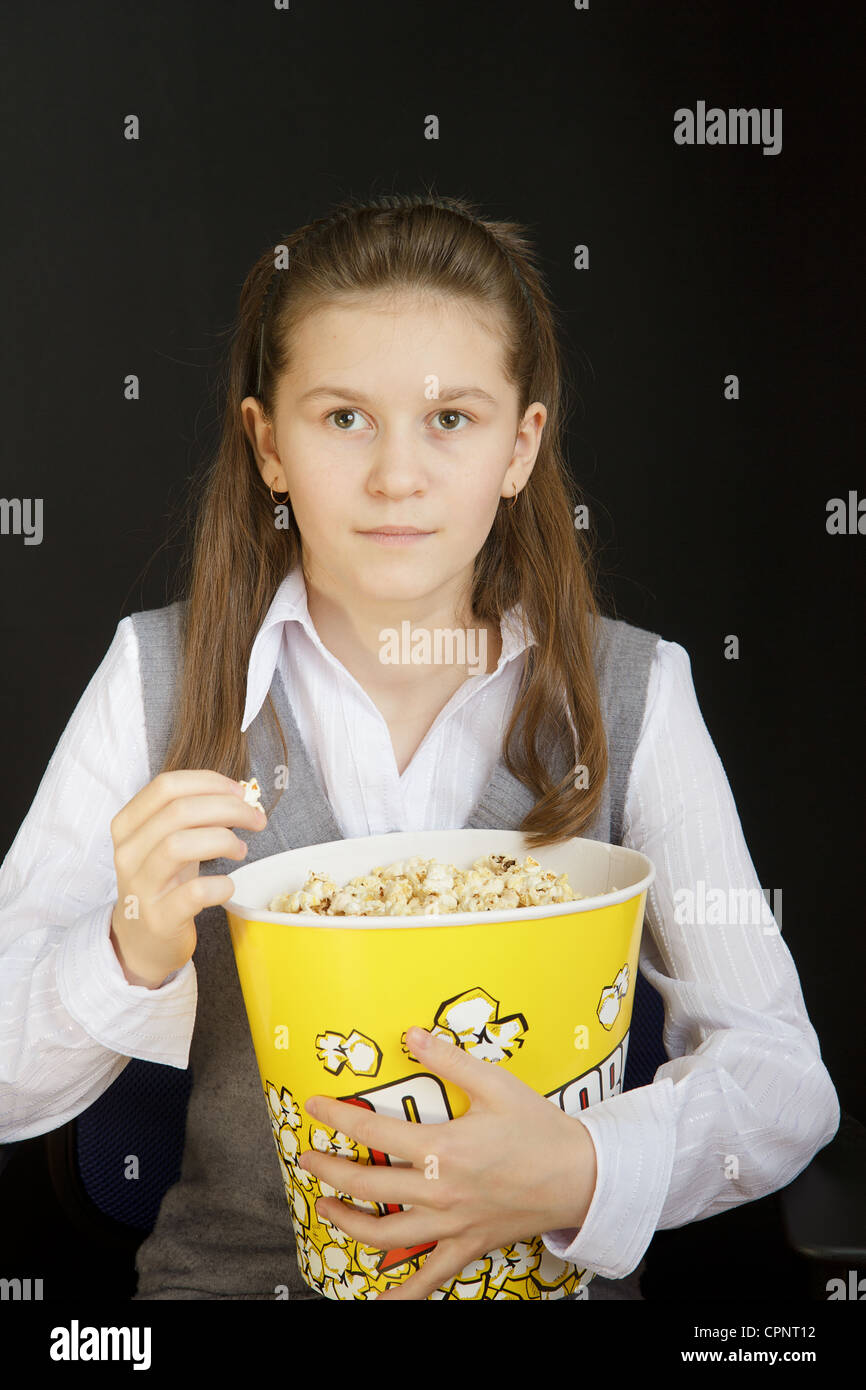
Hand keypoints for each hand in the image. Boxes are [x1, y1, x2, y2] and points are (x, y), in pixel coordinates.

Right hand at [109, 770, 267, 988]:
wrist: (142, 940)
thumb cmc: (163, 882)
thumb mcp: (166, 842)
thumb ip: (192, 815)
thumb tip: (238, 794)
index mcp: (127, 826)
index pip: (165, 786)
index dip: (209, 782)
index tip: (239, 792)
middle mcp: (127, 853)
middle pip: (178, 811)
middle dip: (227, 808)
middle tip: (255, 819)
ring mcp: (140, 888)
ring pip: (179, 845)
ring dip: (223, 841)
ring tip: (242, 850)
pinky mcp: (159, 919)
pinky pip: (194, 893)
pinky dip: (220, 884)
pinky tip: (228, 885)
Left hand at [298, 1026, 597, 1299]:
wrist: (580, 1176)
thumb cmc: (538, 1128)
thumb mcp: (494, 1084)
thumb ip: (447, 1059)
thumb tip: (410, 1034)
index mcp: (442, 1147)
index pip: (373, 1130)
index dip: (337, 1116)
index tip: (315, 1106)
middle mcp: (439, 1190)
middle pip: (366, 1185)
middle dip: (328, 1171)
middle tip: (307, 1158)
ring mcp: (450, 1224)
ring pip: (384, 1234)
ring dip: (346, 1222)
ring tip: (325, 1207)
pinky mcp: (466, 1246)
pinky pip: (429, 1278)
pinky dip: (402, 1295)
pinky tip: (379, 1300)